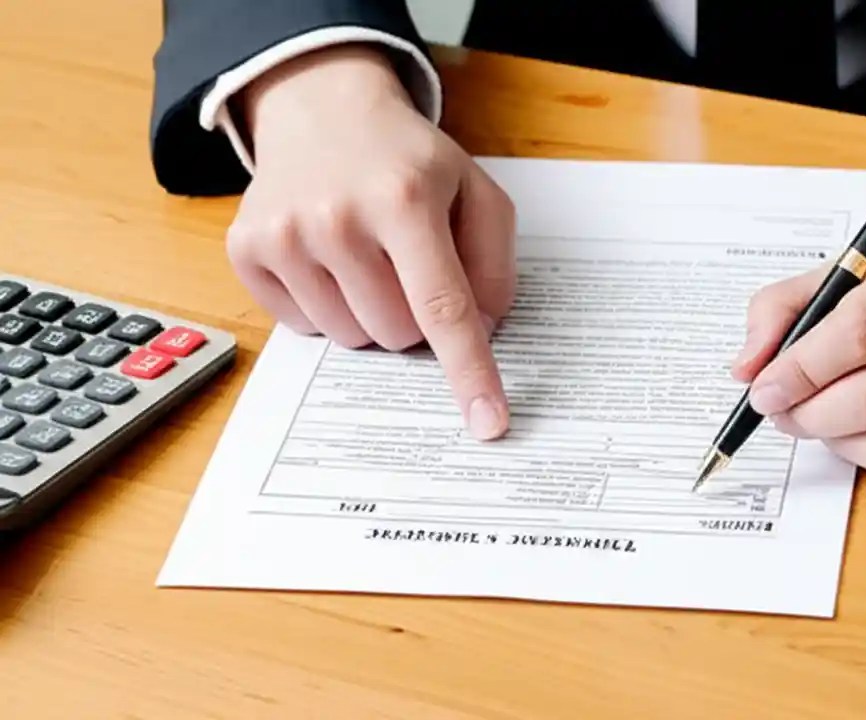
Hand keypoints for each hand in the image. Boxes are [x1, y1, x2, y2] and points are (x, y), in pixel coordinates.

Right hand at [227, 44, 515, 439]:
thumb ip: (495, 263)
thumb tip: (482, 332)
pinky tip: (329, 257)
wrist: (322, 110)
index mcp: (405, 199)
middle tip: (407, 262)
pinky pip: (305, 327)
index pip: (443, 305)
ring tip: (366, 254)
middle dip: (416, 314)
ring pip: (352, 339)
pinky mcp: (245, 249)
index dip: (470, 370)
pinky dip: (327, 306)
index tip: (488, 424)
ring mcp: (284, 235)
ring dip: (371, 313)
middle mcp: (337, 217)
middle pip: (399, 334)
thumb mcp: (474, 191)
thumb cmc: (408, 162)